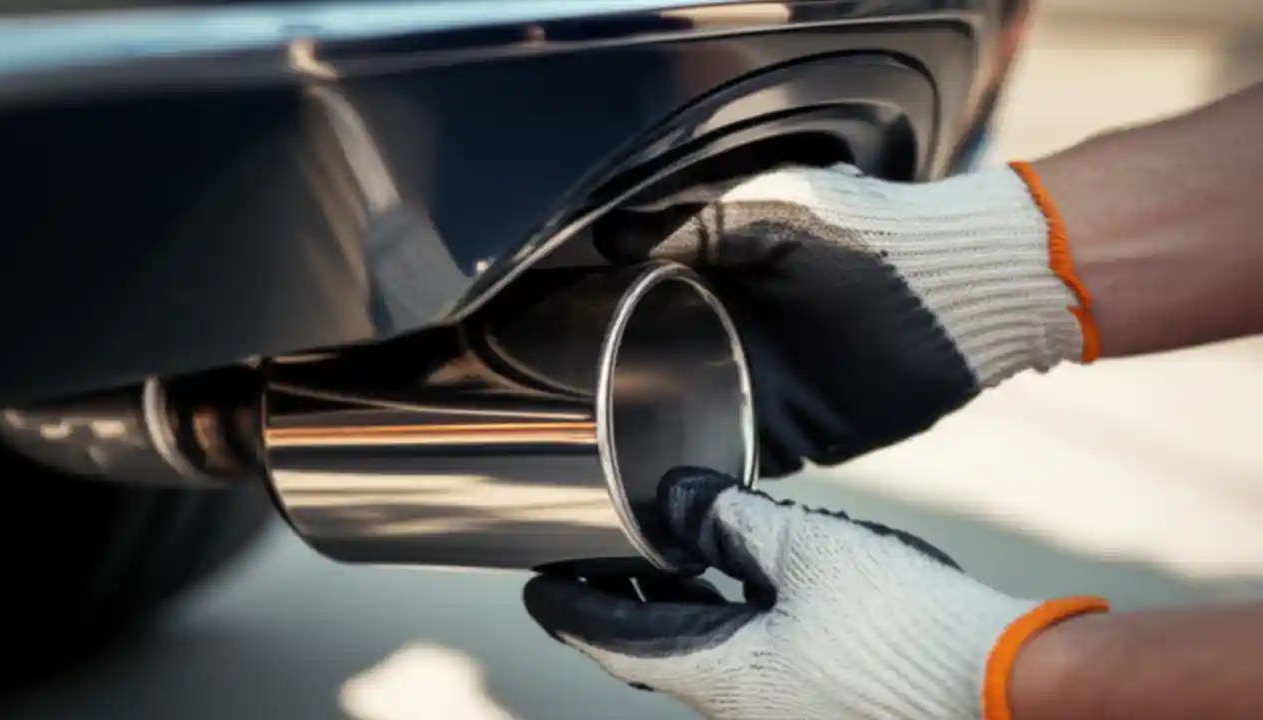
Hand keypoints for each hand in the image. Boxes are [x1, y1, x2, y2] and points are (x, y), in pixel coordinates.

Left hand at [524, 467, 1106, 719]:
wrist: (1001, 689)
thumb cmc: (908, 632)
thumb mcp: (809, 554)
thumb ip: (732, 523)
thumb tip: (680, 500)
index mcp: (723, 674)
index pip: (616, 641)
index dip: (570, 611)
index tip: (535, 590)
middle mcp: (742, 703)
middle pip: (653, 649)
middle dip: (616, 602)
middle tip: (588, 560)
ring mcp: (782, 706)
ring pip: (700, 652)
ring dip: (669, 606)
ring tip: (653, 558)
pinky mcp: (819, 698)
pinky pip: (747, 655)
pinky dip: (722, 615)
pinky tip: (737, 580)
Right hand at [599, 164, 1089, 473]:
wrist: (964, 294)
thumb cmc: (872, 238)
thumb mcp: (771, 213)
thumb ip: (691, 225)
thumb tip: (609, 234)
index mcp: (723, 279)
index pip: (644, 305)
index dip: (601, 321)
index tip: (550, 340)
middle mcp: (736, 337)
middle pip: (658, 372)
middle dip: (617, 393)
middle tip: (562, 417)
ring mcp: (766, 389)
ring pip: (694, 423)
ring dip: (657, 442)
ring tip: (597, 468)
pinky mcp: (802, 435)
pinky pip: (744, 461)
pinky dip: (713, 474)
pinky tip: (668, 490)